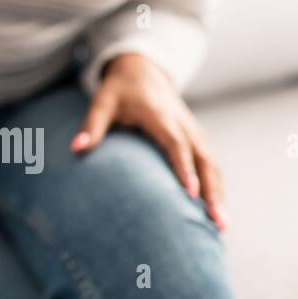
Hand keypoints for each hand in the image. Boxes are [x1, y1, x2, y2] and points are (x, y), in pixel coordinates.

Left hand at [71, 53, 227, 231]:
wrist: (143, 71)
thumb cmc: (120, 90)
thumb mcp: (102, 102)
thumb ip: (91, 125)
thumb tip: (75, 149)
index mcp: (161, 115)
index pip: (176, 144)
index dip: (184, 167)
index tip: (190, 193)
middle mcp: (184, 125)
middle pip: (203, 160)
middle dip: (212, 191)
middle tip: (217, 222)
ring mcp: (194, 132)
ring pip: (212, 165)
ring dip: (219, 195)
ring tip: (222, 227)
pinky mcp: (197, 139)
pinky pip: (210, 165)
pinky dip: (216, 188)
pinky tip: (216, 213)